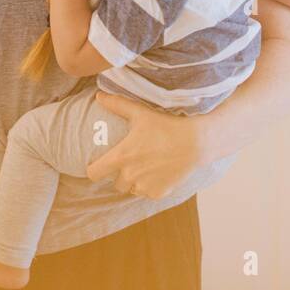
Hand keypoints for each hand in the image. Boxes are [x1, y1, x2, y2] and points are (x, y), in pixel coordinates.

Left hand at [85, 90, 207, 198]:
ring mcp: (144, 186)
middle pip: (115, 183)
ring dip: (134, 181)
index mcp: (121, 157)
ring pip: (131, 189)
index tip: (99, 165)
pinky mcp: (158, 193)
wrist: (195, 142)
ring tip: (145, 166)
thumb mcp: (140, 113)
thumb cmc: (165, 126)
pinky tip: (159, 172)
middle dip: (119, 174)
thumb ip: (117, 105)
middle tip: (131, 161)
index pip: (94, 174)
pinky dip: (150, 186)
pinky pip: (147, 192)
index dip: (94, 169)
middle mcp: (129, 176)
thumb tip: (98, 96)